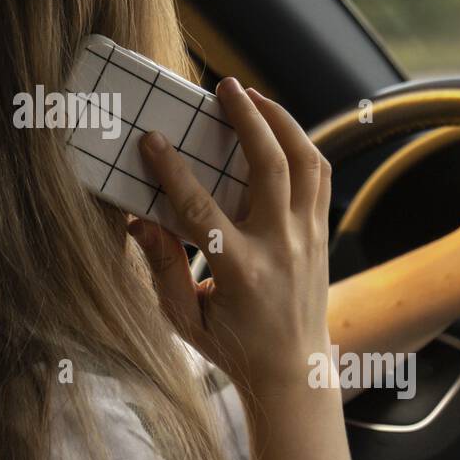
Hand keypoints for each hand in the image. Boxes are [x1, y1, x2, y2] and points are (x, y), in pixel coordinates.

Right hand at [127, 78, 331, 391]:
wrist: (294, 372)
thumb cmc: (231, 346)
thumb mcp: (184, 318)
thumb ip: (161, 268)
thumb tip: (138, 221)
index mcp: (240, 270)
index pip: (201, 209)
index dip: (173, 170)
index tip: (151, 139)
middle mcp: (280, 246)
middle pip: (270, 166)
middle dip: (247, 118)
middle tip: (224, 87)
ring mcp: (307, 237)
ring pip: (306, 161)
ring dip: (281, 121)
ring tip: (253, 96)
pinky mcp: (321, 233)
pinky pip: (319, 175)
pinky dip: (301, 143)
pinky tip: (278, 127)